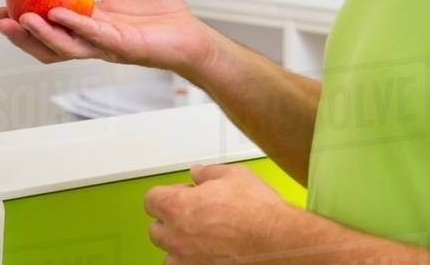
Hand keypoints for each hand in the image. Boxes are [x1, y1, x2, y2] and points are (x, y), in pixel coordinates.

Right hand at [0, 0, 211, 74]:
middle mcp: (92, 40)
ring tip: (19, 20)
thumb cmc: (161, 14)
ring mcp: (105, 45)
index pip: (49, 29)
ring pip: (64, 45)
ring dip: (39, 35)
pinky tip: (57, 13)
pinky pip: (92, 34)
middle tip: (1, 20)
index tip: (3, 10)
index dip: (24, 23)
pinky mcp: (121, 45)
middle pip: (48, 44)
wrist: (190, 32)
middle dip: (22, 36)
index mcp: (89, 28)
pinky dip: (73, 24)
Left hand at [145, 164, 296, 262]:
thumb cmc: (258, 212)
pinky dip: (193, 262)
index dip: (166, 195)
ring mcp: (189, 261)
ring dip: (179, 246)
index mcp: (177, 207)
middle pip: (157, 230)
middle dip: (171, 221)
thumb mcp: (233, 176)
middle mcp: (177, 237)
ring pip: (169, 256)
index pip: (151, 201)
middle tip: (193, 215)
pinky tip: (210, 254)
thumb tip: (197, 173)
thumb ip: (207, 173)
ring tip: (200, 239)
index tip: (181, 193)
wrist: (279, 242)